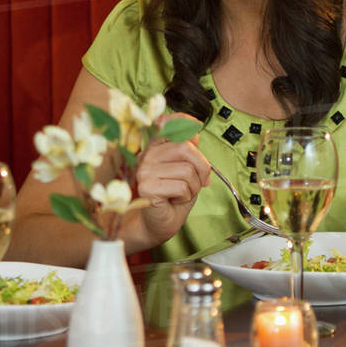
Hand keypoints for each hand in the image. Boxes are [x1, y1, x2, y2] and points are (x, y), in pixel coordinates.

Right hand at [127, 113, 209, 249]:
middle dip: (201, 167)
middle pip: (185, 148)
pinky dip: (186, 196)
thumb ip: (189, 150)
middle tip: (198, 181)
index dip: (184, 122)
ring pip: (186, 169)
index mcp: (154, 147)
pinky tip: (175, 200)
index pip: (166, 122)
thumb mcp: (186, 169)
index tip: (195, 131)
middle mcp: (146, 154)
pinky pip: (181, 186)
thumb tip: (195, 134)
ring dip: (194, 186)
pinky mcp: (146, 187)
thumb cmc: (173, 196)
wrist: (159, 224)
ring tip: (183, 193)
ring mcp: (144, 170)